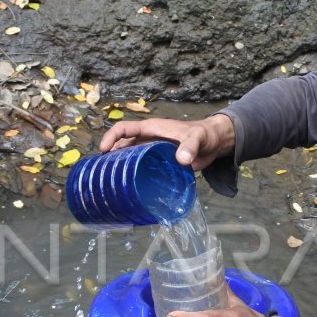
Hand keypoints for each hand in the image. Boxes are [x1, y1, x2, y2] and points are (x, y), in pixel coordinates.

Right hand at [99, 113, 234, 170]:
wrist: (214, 143)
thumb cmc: (204, 134)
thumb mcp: (197, 138)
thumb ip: (190, 146)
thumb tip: (182, 160)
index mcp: (151, 128)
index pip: (124, 129)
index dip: (111, 137)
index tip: (103, 151)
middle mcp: (148, 139)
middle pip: (122, 145)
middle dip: (110, 156)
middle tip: (103, 173)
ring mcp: (152, 151)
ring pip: (130, 157)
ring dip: (120, 167)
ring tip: (111, 182)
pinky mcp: (158, 162)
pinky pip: (141, 167)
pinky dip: (134, 175)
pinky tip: (131, 188)